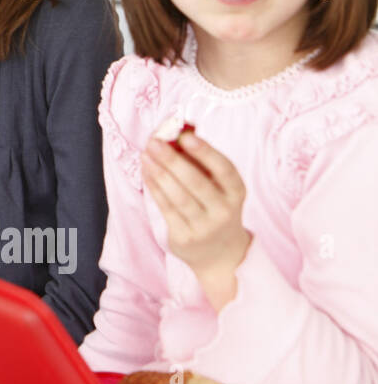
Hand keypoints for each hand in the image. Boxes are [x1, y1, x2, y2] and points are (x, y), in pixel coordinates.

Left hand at [141, 131, 251, 309]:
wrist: (220, 253)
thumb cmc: (214, 206)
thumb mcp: (217, 186)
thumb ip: (199, 160)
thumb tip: (174, 131)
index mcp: (236, 192)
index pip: (225, 169)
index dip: (206, 152)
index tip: (185, 135)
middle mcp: (225, 211)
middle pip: (197, 183)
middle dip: (173, 160)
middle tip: (154, 142)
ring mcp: (205, 227)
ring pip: (178, 196)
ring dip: (159, 172)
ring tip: (146, 154)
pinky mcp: (185, 238)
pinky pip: (166, 208)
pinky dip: (154, 188)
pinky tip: (146, 171)